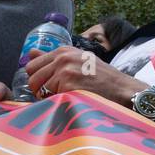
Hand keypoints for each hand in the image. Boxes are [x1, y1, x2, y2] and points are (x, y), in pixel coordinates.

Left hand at [24, 47, 141, 105]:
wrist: (123, 90)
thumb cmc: (103, 79)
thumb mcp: (79, 61)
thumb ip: (53, 58)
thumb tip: (31, 53)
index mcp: (64, 51)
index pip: (32, 66)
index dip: (39, 79)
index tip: (52, 86)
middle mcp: (62, 58)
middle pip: (32, 78)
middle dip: (40, 90)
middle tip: (59, 95)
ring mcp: (65, 70)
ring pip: (39, 90)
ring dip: (50, 98)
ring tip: (68, 97)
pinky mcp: (68, 84)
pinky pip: (49, 98)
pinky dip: (58, 103)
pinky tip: (73, 101)